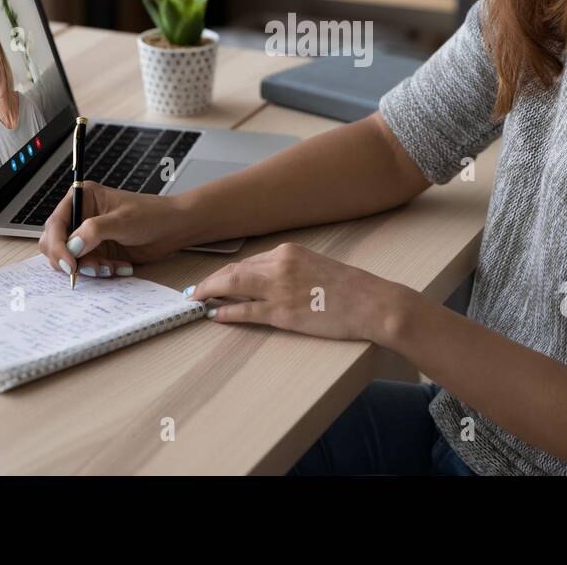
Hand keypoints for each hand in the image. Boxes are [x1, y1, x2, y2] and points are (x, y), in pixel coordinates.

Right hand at [38, 181, 185, 277]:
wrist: (173, 229)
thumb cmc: (151, 214)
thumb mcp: (122, 220)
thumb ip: (94, 231)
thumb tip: (72, 246)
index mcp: (82, 199)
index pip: (55, 224)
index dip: (58, 246)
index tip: (69, 263)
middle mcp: (81, 217)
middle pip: (56, 244)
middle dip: (71, 260)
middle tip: (91, 268)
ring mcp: (88, 236)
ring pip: (72, 260)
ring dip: (90, 268)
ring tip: (111, 267)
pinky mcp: (98, 252)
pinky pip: (88, 268)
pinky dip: (102, 271)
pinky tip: (119, 266)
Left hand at [187, 241, 408, 343]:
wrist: (372, 303)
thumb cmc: (351, 288)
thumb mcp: (317, 267)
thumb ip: (291, 270)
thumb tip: (267, 281)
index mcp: (289, 251)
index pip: (248, 261)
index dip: (227, 272)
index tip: (215, 279)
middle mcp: (280, 264)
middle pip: (234, 270)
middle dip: (211, 281)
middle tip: (195, 290)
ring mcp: (280, 288)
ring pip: (232, 286)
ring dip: (210, 293)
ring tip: (196, 300)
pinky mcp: (283, 312)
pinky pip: (245, 311)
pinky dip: (226, 312)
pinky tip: (214, 315)